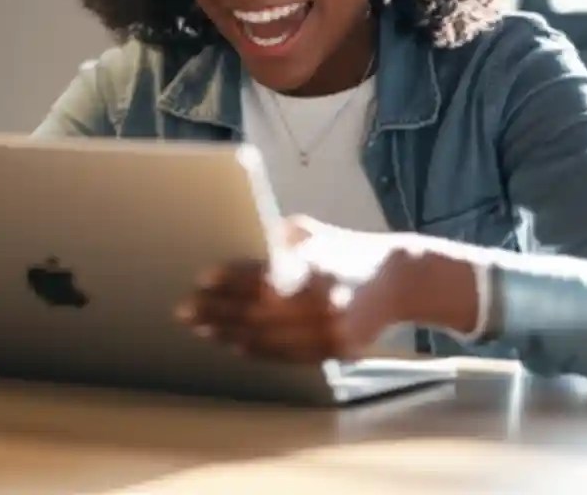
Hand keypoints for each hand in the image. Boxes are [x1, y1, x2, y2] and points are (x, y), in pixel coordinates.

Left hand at [177, 215, 406, 362]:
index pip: (262, 275)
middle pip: (258, 310)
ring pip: (270, 336)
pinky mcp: (337, 349)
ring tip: (202, 329)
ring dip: (230, 333)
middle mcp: (323, 298)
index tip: (201, 279)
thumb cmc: (347, 248)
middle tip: (186, 310)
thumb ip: (276, 240)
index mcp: (315, 263)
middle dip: (218, 311)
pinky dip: (258, 351)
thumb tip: (235, 249)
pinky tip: (235, 344)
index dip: (229, 279)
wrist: (401, 279)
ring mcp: (331, 328)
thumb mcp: (314, 233)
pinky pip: (289, 353)